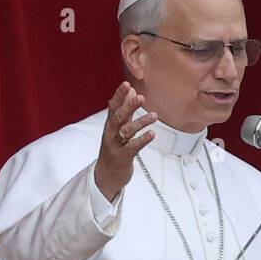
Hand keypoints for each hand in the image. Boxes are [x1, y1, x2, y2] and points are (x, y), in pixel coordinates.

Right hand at [94, 82, 157, 199]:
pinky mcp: (123, 157)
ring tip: (154, 116)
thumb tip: (131, 90)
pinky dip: (142, 140)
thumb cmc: (114, 149)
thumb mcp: (118, 128)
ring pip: (126, 131)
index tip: (126, 84)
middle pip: (118, 117)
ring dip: (140, 122)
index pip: (113, 107)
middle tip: (140, 97)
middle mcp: (111, 133)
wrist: (107, 175)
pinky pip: (133, 147)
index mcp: (110, 125)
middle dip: (128, 106)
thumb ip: (125, 110)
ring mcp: (116, 145)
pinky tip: (152, 134)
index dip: (119, 95)